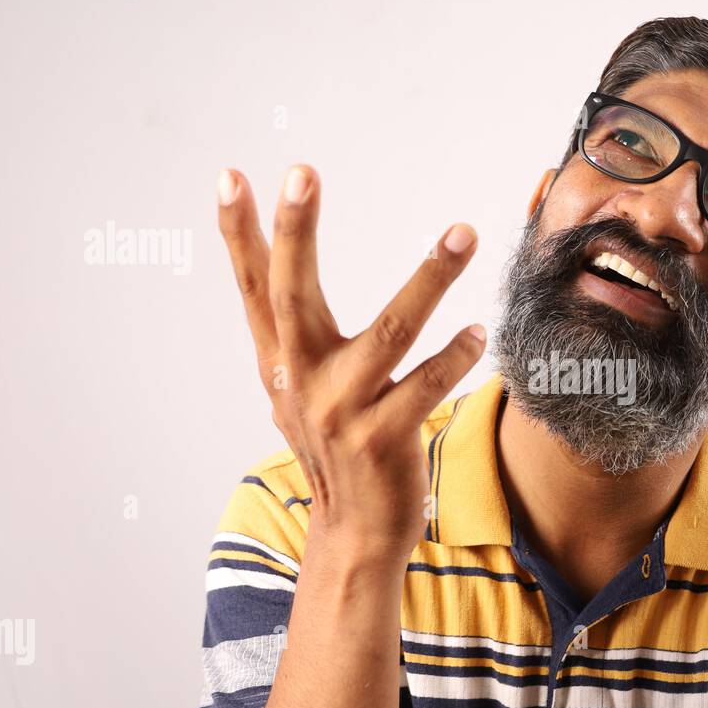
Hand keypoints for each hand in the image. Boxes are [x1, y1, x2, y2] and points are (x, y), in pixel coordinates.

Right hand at [217, 164, 484, 562]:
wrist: (354, 536)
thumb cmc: (335, 453)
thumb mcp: (297, 394)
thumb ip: (289, 338)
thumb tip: (274, 274)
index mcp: (279, 363)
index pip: (254, 288)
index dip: (239, 234)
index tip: (229, 175)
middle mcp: (301, 382)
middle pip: (294, 295)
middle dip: (296, 232)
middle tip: (302, 172)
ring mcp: (341, 412)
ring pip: (390, 332)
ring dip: (429, 278)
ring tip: (462, 232)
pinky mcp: (384, 439)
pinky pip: (426, 385)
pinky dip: (453, 357)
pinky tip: (478, 333)